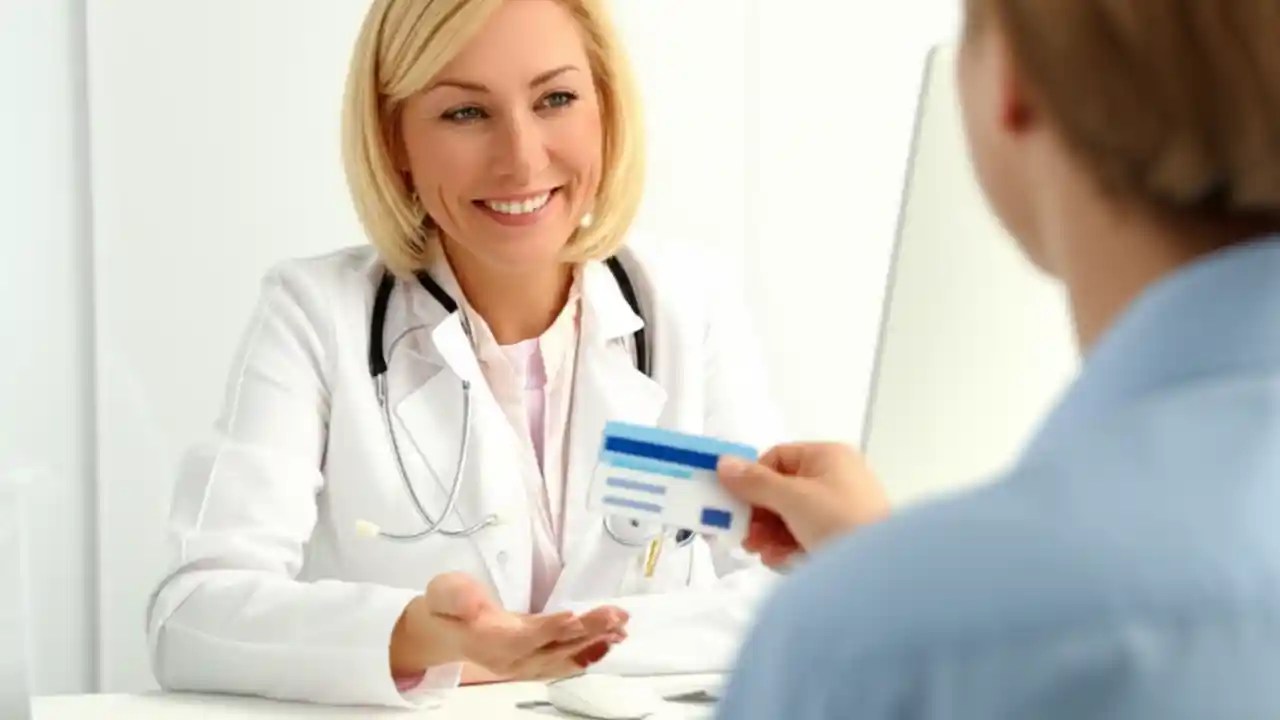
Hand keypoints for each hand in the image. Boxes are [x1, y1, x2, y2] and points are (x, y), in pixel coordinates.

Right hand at [422, 573, 627, 680]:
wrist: (446, 630)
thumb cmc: (447, 605)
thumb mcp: (443, 592)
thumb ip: (456, 597)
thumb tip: (471, 604)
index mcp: (488, 640)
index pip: (522, 637)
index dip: (548, 629)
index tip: (573, 617)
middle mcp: (510, 658)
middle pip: (552, 647)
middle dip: (585, 632)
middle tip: (613, 616)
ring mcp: (525, 663)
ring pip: (564, 655)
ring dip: (594, 642)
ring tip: (620, 628)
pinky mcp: (537, 660)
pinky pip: (566, 661)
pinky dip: (591, 652)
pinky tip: (612, 641)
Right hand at [717, 443, 889, 567]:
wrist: (886, 572)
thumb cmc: (839, 522)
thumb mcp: (792, 498)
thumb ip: (755, 482)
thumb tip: (723, 463)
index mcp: (828, 456)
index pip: (776, 458)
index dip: (752, 480)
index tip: (733, 505)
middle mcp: (836, 478)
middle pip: (782, 490)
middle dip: (759, 514)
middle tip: (743, 536)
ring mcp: (841, 509)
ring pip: (792, 516)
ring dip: (771, 534)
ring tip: (761, 552)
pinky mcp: (843, 538)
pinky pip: (806, 535)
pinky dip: (789, 546)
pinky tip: (779, 561)